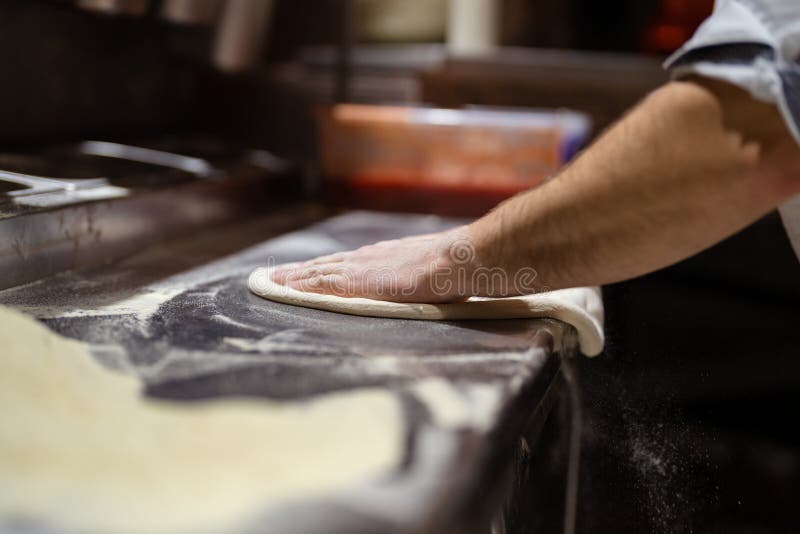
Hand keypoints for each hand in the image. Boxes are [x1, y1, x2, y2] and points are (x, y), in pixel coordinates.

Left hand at [271, 226, 479, 302]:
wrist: (454, 261)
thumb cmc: (453, 269)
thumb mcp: (432, 272)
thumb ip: (420, 280)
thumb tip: (427, 291)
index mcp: (385, 257)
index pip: (348, 264)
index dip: (327, 268)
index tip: (311, 271)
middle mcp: (367, 258)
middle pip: (326, 264)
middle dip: (301, 271)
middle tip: (278, 275)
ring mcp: (359, 267)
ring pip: (317, 271)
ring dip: (293, 276)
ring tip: (273, 281)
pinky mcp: (355, 281)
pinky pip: (319, 282)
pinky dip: (299, 284)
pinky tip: (283, 288)